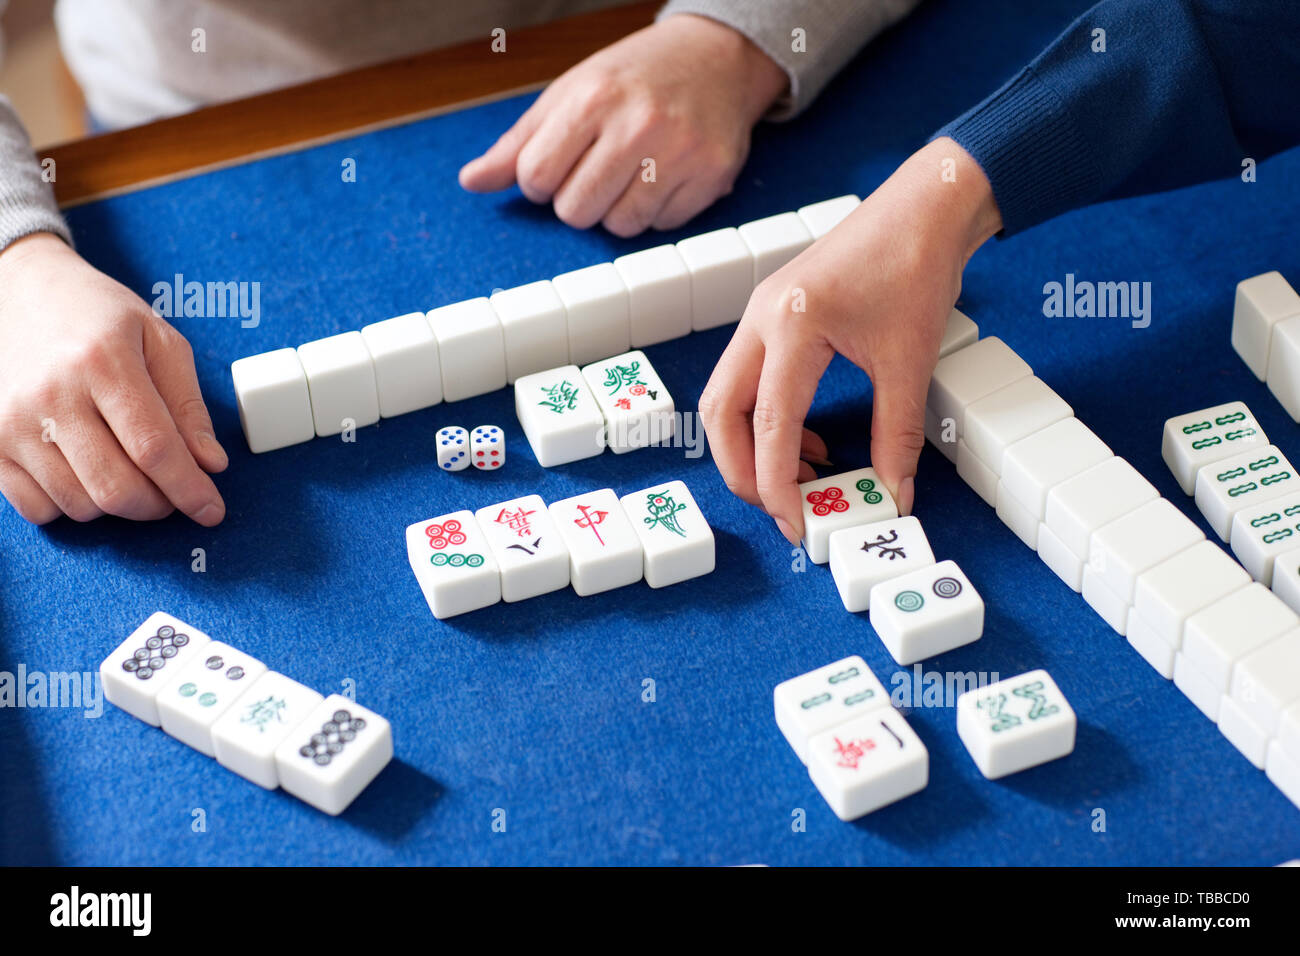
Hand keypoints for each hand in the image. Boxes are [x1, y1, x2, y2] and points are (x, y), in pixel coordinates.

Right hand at [0, 233, 227, 524]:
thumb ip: (188, 405)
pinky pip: (37, 509)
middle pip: (116, 488)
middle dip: (158, 505)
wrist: (18, 292)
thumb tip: (210, 464)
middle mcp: (51, 395)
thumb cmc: (97, 315)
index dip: (189, 489)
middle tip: (173, 492)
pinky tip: (88, 475)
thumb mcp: (159, 339)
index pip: (154, 448)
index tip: (212, 511)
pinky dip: (72, 507)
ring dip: (118, 506)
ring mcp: (12, 422)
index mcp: (102, 361)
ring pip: (80, 505)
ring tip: (131, 473)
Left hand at [459, 14, 787, 236]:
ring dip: (618, 210)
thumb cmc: (635, 77)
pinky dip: (657, 211)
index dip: (541, 181)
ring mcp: (679, 152)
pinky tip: (664, 177)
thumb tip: (472, 181)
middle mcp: (637, 125)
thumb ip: (520, 143)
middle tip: (598, 170)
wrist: (716, 56)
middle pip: (575, 211)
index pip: (535, 178)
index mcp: (592, 99)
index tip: (560, 165)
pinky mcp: (711, 176)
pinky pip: (662, 227)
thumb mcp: (570, 94)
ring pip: (619, 227)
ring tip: (632, 173)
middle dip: (578, 199)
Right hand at [699, 138, 1002, 543]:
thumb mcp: (909, 361)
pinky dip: (767, 421)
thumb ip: (896, 435)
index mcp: (793, 325)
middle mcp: (762, 319)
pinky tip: (808, 440)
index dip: (777, 485)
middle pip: (721, 413)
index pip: (770, 425)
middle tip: (782, 509)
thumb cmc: (916, 266)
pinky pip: (750, 381)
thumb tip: (891, 494)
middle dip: (742, 470)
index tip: (796, 526)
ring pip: (729, 398)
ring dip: (754, 447)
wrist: (924, 206)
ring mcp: (761, 315)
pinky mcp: (772, 316)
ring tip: (804, 478)